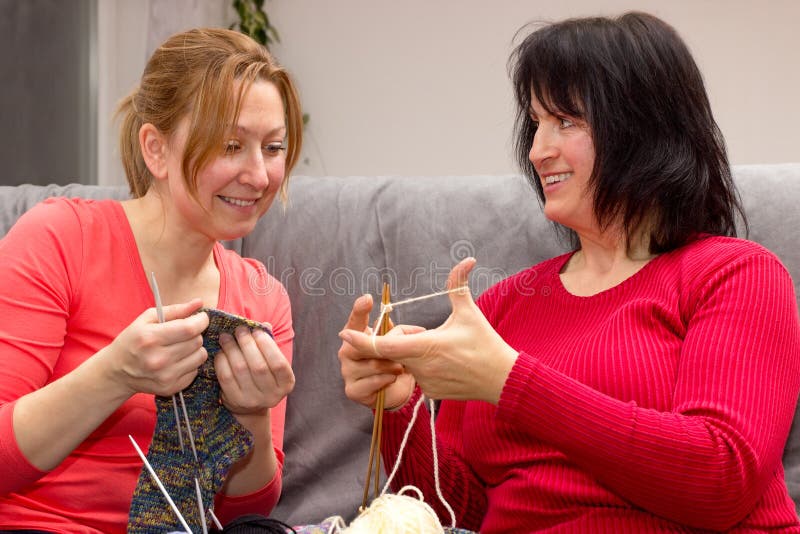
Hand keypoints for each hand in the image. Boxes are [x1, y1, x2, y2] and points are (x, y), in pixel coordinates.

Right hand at [107, 298, 209, 396]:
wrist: (116, 372)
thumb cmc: (133, 340)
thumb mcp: (147, 318)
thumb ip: (176, 310)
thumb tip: (199, 302)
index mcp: (150, 338)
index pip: (190, 329)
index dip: (201, 321)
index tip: (200, 318)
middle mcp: (158, 359)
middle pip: (197, 341)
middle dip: (195, 333)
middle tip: (184, 333)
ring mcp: (165, 376)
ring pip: (200, 356)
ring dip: (195, 349)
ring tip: (181, 347)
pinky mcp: (171, 388)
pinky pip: (195, 371)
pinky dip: (190, 363)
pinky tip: (177, 361)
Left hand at [215, 326, 294, 414]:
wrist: (250, 406)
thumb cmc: (264, 375)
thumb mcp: (272, 362)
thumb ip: (269, 345)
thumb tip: (265, 325)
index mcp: (286, 383)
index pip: (278, 363)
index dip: (266, 345)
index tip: (256, 330)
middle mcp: (272, 395)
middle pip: (258, 366)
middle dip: (247, 343)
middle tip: (239, 330)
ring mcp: (253, 400)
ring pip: (240, 369)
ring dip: (231, 349)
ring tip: (226, 337)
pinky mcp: (234, 401)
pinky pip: (226, 377)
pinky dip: (222, 361)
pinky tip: (221, 352)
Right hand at [338, 294, 418, 409]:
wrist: (395, 389)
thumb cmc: (393, 361)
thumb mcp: (398, 344)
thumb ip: (402, 334)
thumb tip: (419, 331)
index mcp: (356, 336)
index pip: (355, 320)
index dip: (360, 310)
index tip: (368, 299)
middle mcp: (347, 352)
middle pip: (360, 346)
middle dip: (383, 350)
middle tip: (398, 353)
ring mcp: (347, 372)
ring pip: (370, 365)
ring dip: (389, 366)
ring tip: (399, 368)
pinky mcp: (352, 390)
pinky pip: (370, 383)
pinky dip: (384, 380)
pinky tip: (391, 379)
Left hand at [339, 258, 518, 404]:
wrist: (503, 380)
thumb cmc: (486, 344)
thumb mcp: (469, 313)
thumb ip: (458, 285)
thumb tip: (467, 259)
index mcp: (425, 346)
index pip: (382, 346)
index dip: (361, 341)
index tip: (344, 333)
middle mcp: (420, 367)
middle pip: (392, 352)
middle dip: (397, 340)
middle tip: (423, 333)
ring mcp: (425, 383)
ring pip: (405, 364)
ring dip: (412, 355)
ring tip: (444, 351)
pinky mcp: (431, 393)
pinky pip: (417, 376)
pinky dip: (423, 367)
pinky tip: (447, 364)